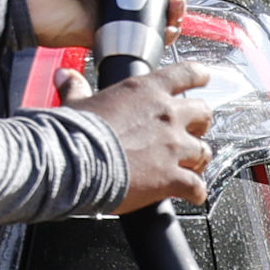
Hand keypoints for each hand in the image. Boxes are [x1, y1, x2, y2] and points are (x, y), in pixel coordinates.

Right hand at [59, 58, 214, 210]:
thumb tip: (65, 77)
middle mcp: (166, 115)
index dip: (199, 76)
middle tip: (192, 132)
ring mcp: (172, 147)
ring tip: (191, 167)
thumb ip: (76, 89)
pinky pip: (197, 186)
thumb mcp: (75, 105)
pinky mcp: (172, 178)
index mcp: (146, 91)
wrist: (74, 164)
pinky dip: (197, 192)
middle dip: (200, 124)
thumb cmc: (75, 134)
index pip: (186, 74)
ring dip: (198, 160)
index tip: (204, 79)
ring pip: (204, 151)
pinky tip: (193, 195)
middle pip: (203, 114)